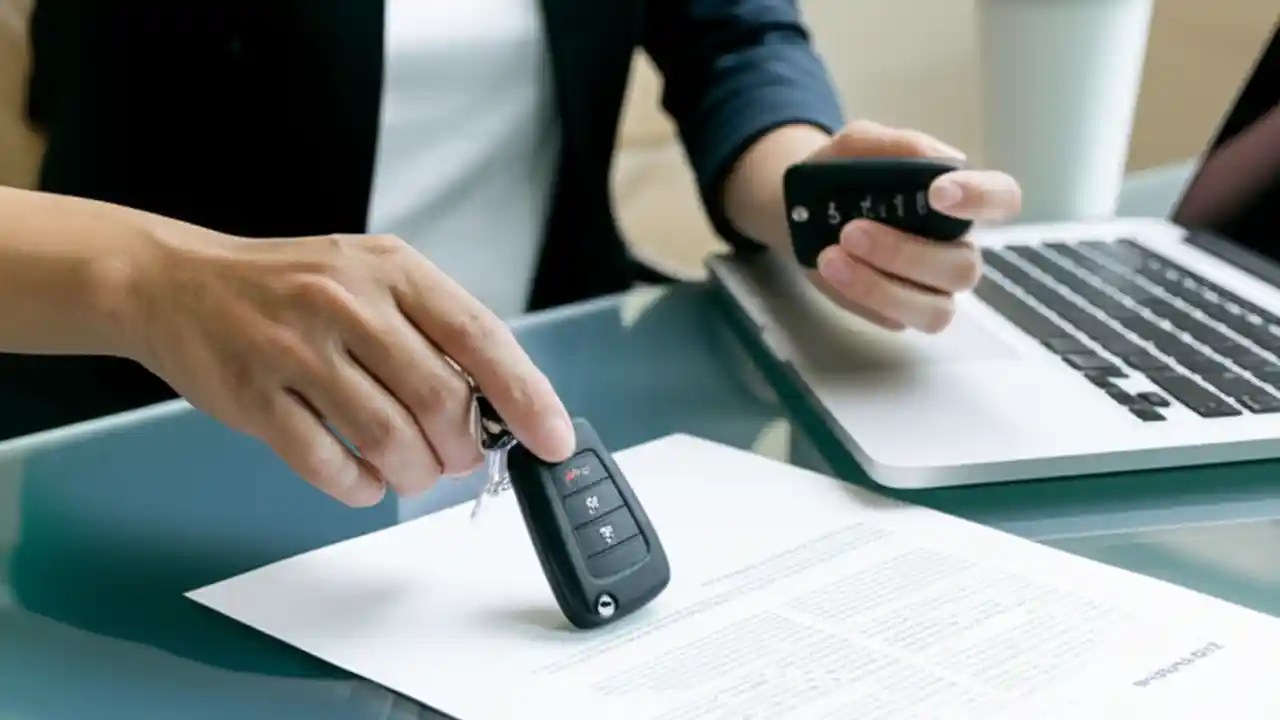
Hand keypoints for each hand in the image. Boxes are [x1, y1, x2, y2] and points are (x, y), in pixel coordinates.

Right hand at [122, 228, 574, 506]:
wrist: (176, 282)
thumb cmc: (288, 287)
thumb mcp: (371, 277)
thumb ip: (432, 329)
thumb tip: (500, 403)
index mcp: (392, 270)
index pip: (480, 336)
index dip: (526, 395)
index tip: (553, 439)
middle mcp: (348, 302)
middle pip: (440, 399)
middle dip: (463, 447)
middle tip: (459, 459)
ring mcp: (297, 349)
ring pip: (389, 438)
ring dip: (415, 473)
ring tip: (413, 472)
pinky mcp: (256, 397)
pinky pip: (328, 465)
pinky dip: (359, 487)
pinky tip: (363, 479)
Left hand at [804, 121, 1021, 331]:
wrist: (802, 209)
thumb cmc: (845, 174)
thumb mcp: (856, 145)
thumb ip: (893, 146)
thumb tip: (934, 159)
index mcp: (959, 202)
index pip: (1002, 198)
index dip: (983, 198)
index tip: (938, 194)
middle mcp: (955, 249)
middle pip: (964, 267)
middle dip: (906, 253)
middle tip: (851, 231)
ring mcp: (931, 290)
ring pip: (936, 311)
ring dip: (882, 287)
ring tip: (832, 257)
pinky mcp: (899, 314)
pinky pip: (894, 320)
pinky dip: (859, 297)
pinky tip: (829, 272)